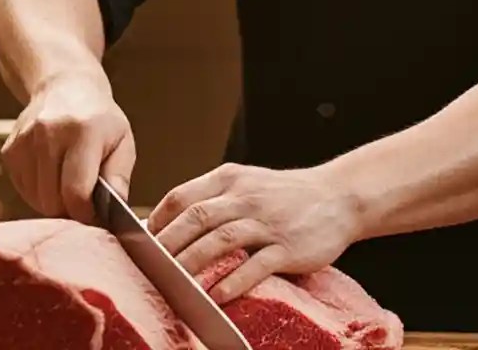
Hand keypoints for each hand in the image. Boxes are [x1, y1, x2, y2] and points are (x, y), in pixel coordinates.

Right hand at [0, 72, 135, 223]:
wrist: (65, 86)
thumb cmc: (99, 118)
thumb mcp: (123, 141)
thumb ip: (120, 176)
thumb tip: (114, 209)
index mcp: (82, 132)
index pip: (76, 192)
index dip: (86, 214)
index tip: (96, 217)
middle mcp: (49, 135)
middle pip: (53, 201)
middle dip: (71, 212)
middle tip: (85, 204)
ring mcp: (24, 142)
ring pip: (36, 199)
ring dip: (55, 203)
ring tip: (70, 186)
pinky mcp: (9, 150)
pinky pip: (23, 190)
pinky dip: (39, 193)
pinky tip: (53, 177)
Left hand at [146, 163, 361, 303]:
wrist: (338, 197)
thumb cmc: (285, 196)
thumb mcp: (246, 184)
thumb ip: (211, 199)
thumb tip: (166, 225)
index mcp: (230, 179)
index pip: (182, 197)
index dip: (156, 222)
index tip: (139, 245)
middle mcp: (245, 197)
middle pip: (195, 219)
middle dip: (166, 246)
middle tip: (145, 270)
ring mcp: (267, 222)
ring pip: (220, 241)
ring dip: (192, 265)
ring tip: (172, 286)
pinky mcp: (287, 247)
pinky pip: (254, 266)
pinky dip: (231, 282)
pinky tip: (215, 297)